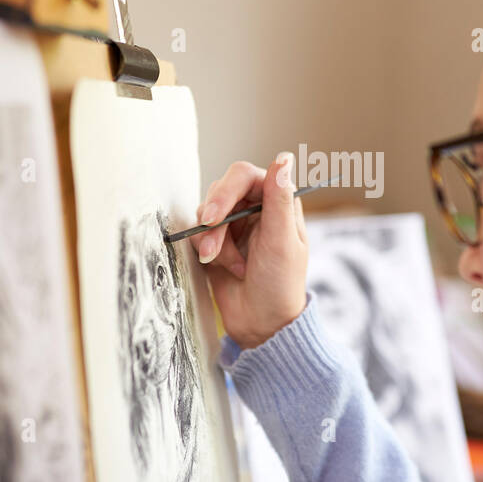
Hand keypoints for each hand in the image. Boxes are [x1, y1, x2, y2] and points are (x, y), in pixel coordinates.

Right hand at [191, 152, 308, 348]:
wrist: (262, 324)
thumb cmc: (281, 285)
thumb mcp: (282, 242)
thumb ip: (280, 199)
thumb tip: (283, 158)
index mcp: (278, 202)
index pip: (245, 177)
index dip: (226, 191)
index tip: (214, 217)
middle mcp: (255, 208)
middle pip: (221, 192)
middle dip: (214, 221)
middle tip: (210, 249)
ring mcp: (235, 225)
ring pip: (207, 214)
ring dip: (213, 241)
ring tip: (230, 266)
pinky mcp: (217, 242)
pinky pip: (199, 233)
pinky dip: (207, 250)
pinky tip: (222, 268)